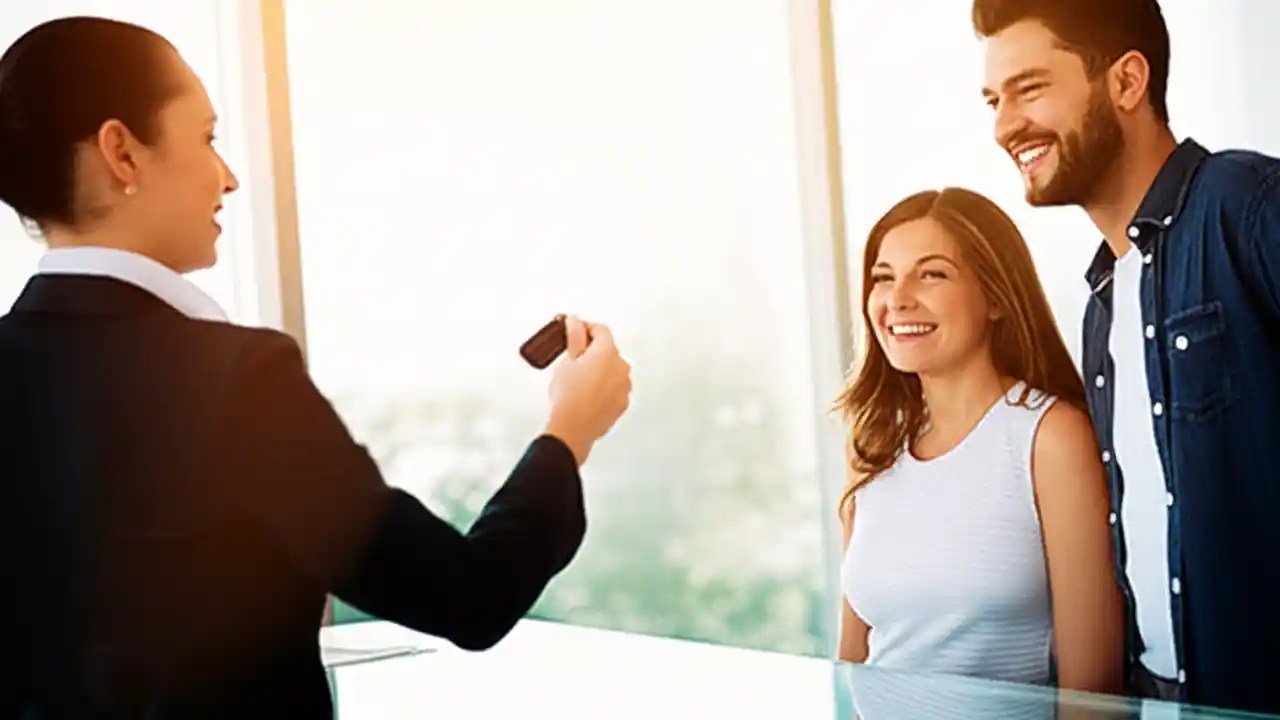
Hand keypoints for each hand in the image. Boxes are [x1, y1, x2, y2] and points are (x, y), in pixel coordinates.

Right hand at [544, 315, 631, 465]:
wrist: (573, 428)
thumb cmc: (569, 396)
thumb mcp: (567, 361)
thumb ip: (574, 337)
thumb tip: (575, 322)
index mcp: (608, 352)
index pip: (600, 330)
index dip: (585, 327)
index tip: (575, 329)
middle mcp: (621, 367)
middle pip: (608, 350)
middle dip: (592, 351)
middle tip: (573, 358)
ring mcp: (624, 386)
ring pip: (612, 370)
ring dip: (599, 370)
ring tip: (579, 380)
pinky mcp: (622, 402)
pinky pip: (614, 388)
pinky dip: (604, 387)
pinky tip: (587, 394)